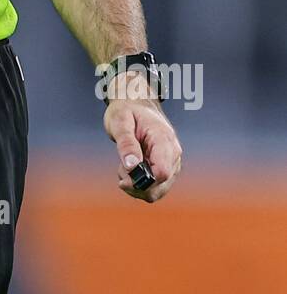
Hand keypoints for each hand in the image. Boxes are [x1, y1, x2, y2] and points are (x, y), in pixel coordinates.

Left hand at [103, 69, 182, 202]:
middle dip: (137, 186)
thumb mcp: (120, 122)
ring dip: (137, 186)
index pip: (162, 172)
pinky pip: (155, 187)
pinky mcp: (166, 167)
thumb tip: (132, 166)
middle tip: (121, 170)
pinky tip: (130, 169)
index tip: (123, 176)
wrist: (136, 102)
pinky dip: (140, 184)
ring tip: (125, 167)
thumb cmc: (127, 110)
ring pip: (158, 191)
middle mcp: (173, 153)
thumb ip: (126, 144)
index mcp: (163, 140)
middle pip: (160, 186)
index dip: (142, 180)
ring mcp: (171, 162)